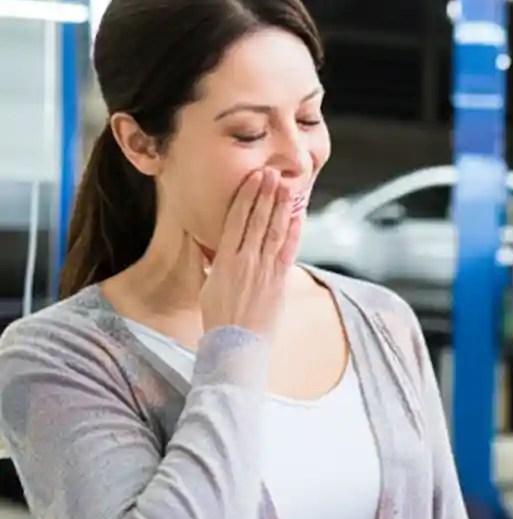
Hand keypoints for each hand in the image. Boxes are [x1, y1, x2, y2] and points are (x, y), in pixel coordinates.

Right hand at [199, 168, 301, 339]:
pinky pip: (288, 251)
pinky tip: (298, 216)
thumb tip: (210, 246)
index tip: (254, 178)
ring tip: (286, 186)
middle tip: (273, 172)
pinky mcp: (279, 282)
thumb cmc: (219, 318)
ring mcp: (264, 271)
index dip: (246, 196)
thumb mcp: (208, 286)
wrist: (235, 346)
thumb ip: (213, 263)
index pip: (236, 220)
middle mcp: (245, 261)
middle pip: (257, 220)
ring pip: (274, 231)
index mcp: (224, 260)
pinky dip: (294, 232)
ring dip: (281, 207)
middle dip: (266, 194)